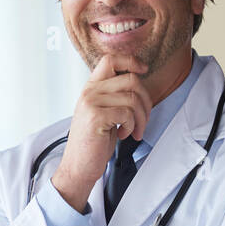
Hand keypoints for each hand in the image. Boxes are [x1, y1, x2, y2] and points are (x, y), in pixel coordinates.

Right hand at [51, 52, 153, 211]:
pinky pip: (127, 113)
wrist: (78, 166)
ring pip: (132, 98)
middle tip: (143, 119)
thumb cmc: (93, 142)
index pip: (111, 59)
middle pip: (131, 80)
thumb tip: (140, 84)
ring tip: (134, 131)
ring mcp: (91, 103)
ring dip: (141, 118)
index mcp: (91, 88)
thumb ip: (115, 96)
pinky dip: (132, 126)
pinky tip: (124, 134)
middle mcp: (89, 92)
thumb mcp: (103, 113)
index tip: (143, 70)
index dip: (131, 61)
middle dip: (146, 101)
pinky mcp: (96, 116)